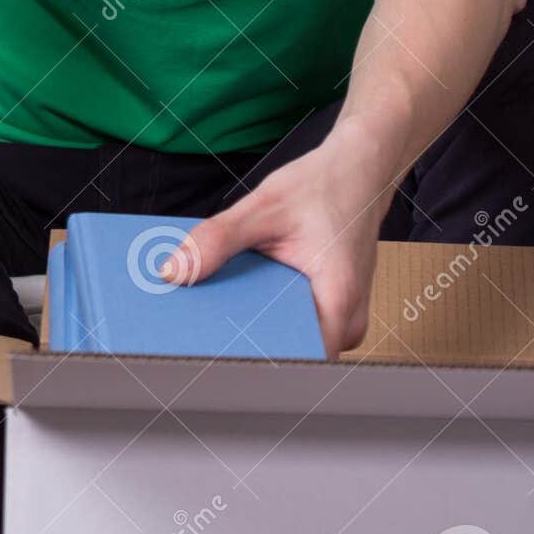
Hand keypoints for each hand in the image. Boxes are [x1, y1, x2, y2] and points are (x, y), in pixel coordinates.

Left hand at [161, 127, 394, 356]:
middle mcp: (346, 321)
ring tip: (217, 306)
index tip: (208, 353)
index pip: (293, 361)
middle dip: (243, 341)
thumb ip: (218, 240)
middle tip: (198, 328)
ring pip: (292, 339)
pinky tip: (241, 291)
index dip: (250, 363)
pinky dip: (268, 309)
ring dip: (257, 324)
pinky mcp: (333, 309)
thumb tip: (173, 273)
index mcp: (336, 302)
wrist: (360, 169)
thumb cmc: (324, 186)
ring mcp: (343, 319)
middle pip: (287, 353)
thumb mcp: (263, 207)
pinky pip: (296, 321)